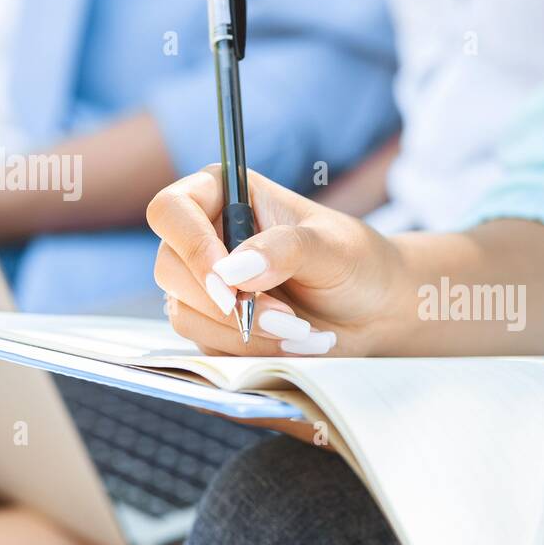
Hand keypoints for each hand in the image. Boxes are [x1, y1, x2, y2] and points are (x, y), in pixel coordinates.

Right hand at [147, 165, 405, 355]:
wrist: (374, 311)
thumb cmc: (357, 263)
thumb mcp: (332, 248)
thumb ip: (285, 250)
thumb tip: (233, 271)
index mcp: (225, 193)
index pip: (171, 211)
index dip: (191, 248)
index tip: (229, 284)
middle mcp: (206, 235)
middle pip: (169, 268)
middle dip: (227, 304)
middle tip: (285, 318)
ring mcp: (205, 282)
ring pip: (185, 314)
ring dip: (244, 332)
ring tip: (301, 331)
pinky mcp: (214, 323)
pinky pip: (207, 344)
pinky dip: (251, 351)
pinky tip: (292, 342)